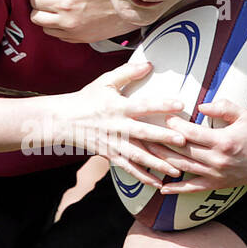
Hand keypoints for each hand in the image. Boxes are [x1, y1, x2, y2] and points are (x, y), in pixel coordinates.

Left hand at [30, 0, 139, 43]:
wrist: (134, 8)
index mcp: (66, 2)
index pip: (35, 1)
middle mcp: (66, 21)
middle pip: (36, 17)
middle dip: (40, 7)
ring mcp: (74, 32)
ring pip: (46, 29)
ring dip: (49, 18)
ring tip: (61, 8)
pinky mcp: (82, 39)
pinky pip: (60, 36)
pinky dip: (60, 28)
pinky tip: (70, 17)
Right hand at [62, 61, 187, 186]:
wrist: (64, 120)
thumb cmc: (87, 99)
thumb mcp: (105, 82)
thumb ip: (127, 73)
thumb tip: (149, 64)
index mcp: (118, 107)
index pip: (143, 105)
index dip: (161, 104)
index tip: (180, 104)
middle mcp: (118, 127)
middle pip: (143, 133)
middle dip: (163, 137)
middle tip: (183, 140)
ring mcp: (114, 143)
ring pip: (138, 155)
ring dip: (158, 163)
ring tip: (177, 170)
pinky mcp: (110, 156)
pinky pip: (128, 168)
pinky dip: (143, 177)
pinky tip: (158, 183)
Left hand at [154, 99, 246, 193]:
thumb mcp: (245, 115)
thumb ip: (224, 107)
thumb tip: (201, 104)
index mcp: (224, 141)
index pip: (192, 133)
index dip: (176, 126)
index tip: (164, 117)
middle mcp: (217, 160)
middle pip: (183, 151)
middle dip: (162, 142)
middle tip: (145, 134)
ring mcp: (216, 175)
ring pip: (183, 168)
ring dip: (163, 161)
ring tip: (145, 153)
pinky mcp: (216, 185)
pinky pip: (193, 189)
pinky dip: (176, 189)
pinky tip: (161, 188)